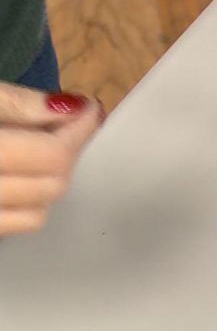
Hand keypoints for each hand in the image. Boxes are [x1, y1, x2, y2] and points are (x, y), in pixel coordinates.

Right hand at [0, 83, 102, 234]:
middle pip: (52, 185)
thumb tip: (71, 107)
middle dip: (69, 151)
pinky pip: (14, 226)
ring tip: (46, 145)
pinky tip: (23, 173)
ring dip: (51, 179)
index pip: (52, 155)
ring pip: (37, 214)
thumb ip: (15, 104)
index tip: (87, 107)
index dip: (79, 128)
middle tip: (72, 121)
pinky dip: (28, 202)